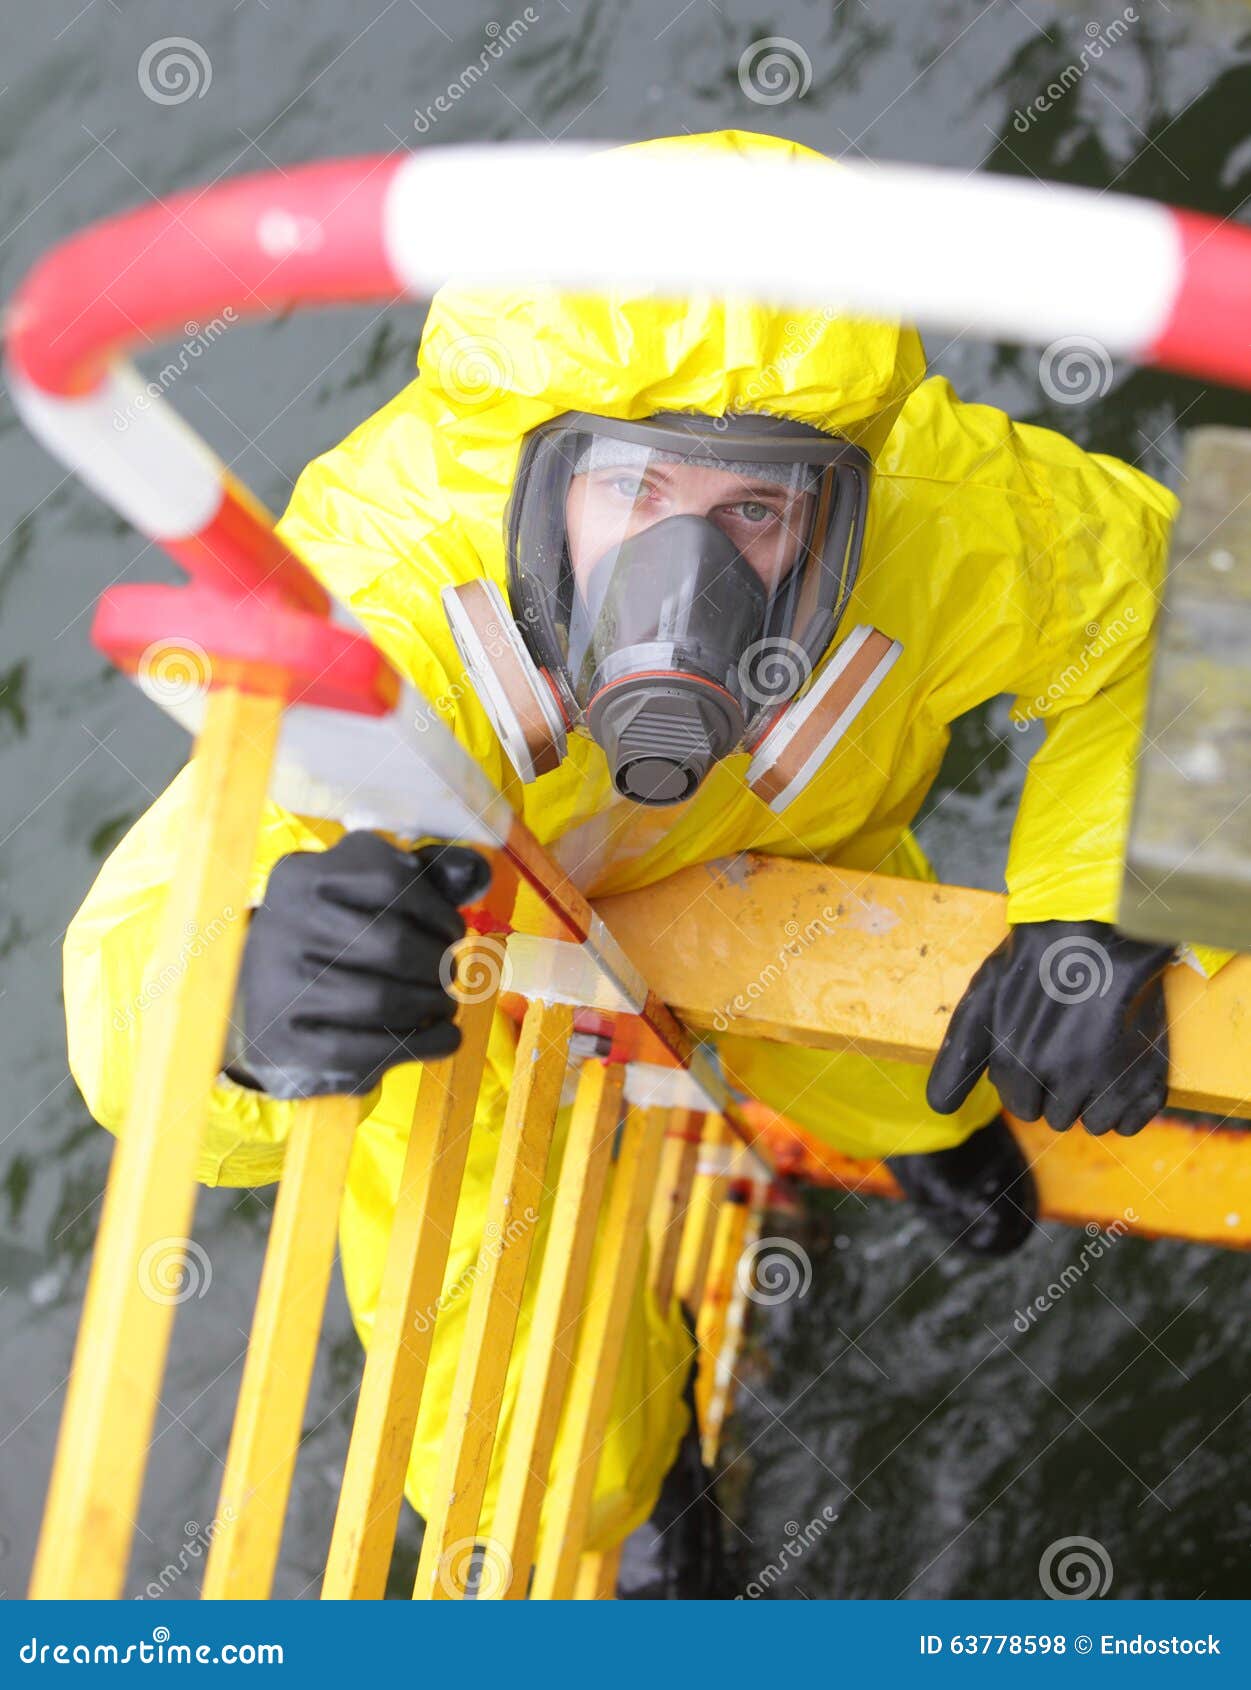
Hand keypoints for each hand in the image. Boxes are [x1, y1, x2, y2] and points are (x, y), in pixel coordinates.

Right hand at [226, 830, 491, 1099]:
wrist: (261, 1000)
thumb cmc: (332, 938)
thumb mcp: (366, 891)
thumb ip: (424, 875)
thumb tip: (475, 872)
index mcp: (302, 875)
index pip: (393, 881)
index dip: (440, 912)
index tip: (453, 933)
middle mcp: (281, 924)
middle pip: (393, 945)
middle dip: (439, 964)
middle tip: (449, 975)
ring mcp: (275, 986)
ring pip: (383, 1000)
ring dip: (433, 1006)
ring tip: (443, 1004)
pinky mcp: (283, 1043)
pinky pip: (368, 1050)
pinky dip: (422, 1045)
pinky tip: (443, 1036)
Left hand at [926, 919, 1172, 1136]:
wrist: (1099, 925)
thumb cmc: (1037, 959)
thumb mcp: (984, 997)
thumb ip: (960, 1053)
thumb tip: (938, 1108)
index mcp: (1019, 1063)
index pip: (1021, 1105)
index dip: (1028, 1082)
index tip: (1039, 1053)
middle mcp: (1062, 1077)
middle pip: (1057, 1116)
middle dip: (1059, 1090)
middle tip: (1071, 1045)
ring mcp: (1109, 1078)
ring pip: (1093, 1122)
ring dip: (1093, 1099)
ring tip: (1097, 1052)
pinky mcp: (1148, 1075)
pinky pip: (1130, 1123)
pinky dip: (1128, 1106)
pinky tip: (1123, 1070)